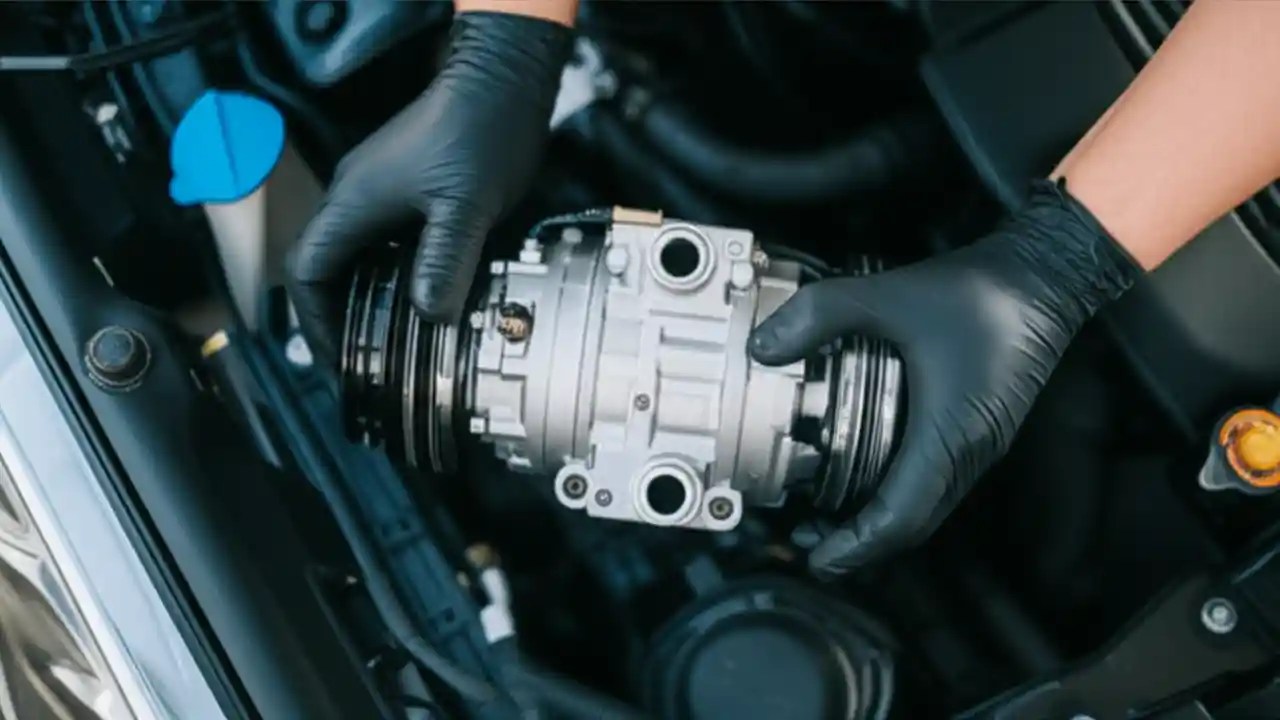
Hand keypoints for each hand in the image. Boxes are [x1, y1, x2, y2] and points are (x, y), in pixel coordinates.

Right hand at [287, 12, 570, 363]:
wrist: (502, 81)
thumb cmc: (480, 130)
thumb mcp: (467, 207)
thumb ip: (444, 262)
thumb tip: (428, 313)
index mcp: (354, 203)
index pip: (309, 271)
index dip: (316, 320)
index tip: (338, 356)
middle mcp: (357, 196)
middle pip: (328, 268)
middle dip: (341, 316)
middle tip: (366, 357)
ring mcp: (381, 190)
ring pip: (359, 256)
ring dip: (372, 297)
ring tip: (396, 337)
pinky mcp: (407, 187)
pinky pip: (387, 241)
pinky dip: (398, 274)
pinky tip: (427, 292)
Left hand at [750, 180, 1138, 577]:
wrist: (1045, 274)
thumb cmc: (983, 292)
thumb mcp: (887, 295)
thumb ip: (820, 314)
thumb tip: (764, 346)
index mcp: (950, 433)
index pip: (901, 517)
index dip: (856, 546)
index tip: (819, 558)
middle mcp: (971, 450)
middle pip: (914, 524)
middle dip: (862, 541)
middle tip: (812, 540)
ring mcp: (980, 441)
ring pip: (928, 504)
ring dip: (881, 517)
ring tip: (832, 512)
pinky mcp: (981, 426)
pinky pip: (937, 478)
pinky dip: (899, 488)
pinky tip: (869, 466)